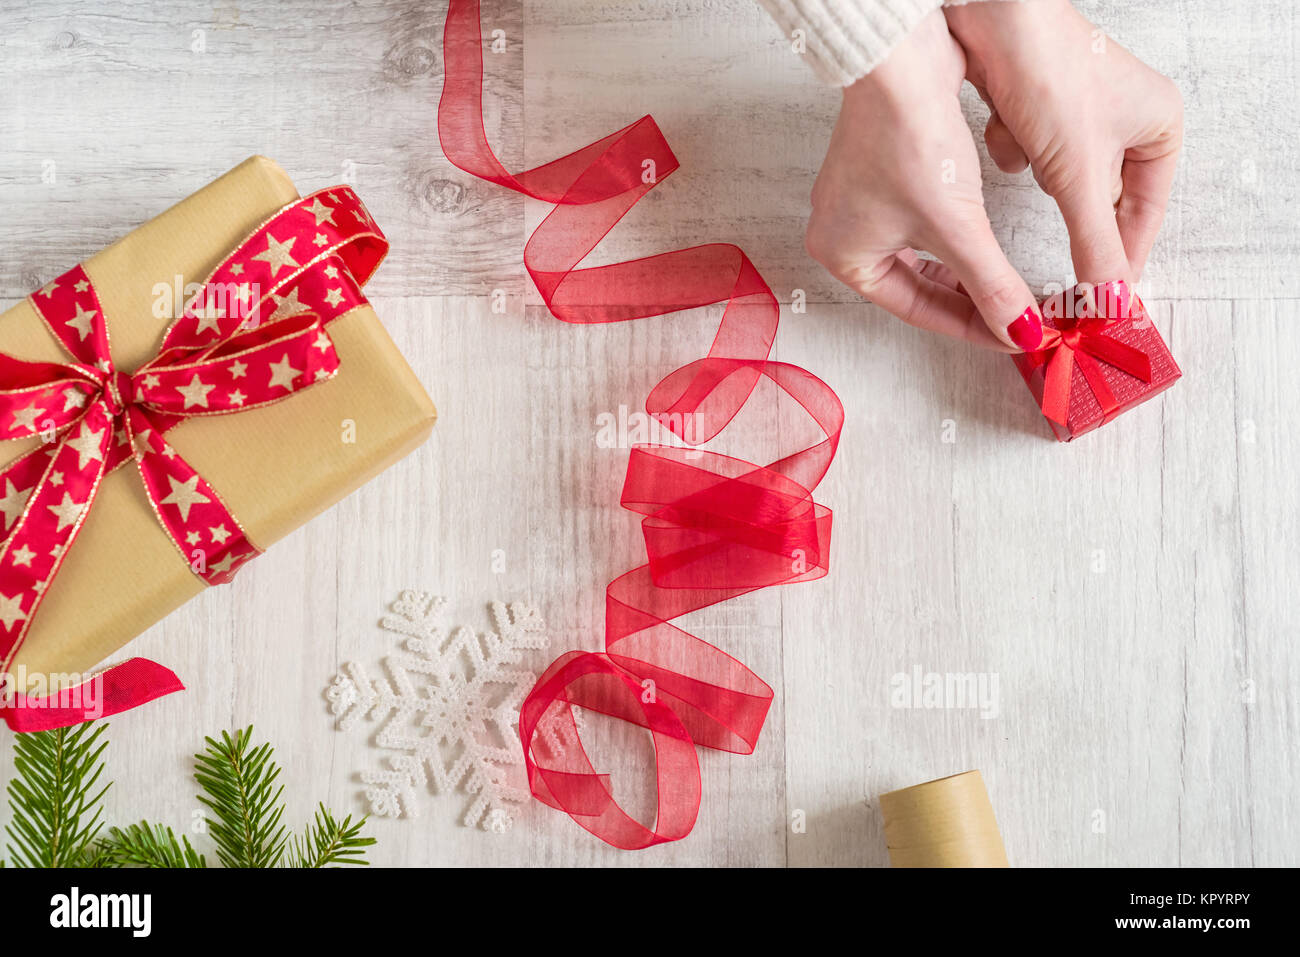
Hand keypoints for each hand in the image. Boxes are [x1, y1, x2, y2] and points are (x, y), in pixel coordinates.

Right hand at [804, 8, 1042, 351]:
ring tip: (1004, 288)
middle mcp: (842, 234)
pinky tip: (983, 246)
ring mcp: (858, 201)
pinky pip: (921, 224)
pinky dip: (955, 237)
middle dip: (968, 300)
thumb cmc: (909, 138)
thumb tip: (1020, 332)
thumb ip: (992, 286)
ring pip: (922, 256)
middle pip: (917, 286)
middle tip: (1014, 317)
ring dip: (963, 270)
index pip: (916, 310)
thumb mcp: (958, 228)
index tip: (1013, 336)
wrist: (902, 64)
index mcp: (843, 258)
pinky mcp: (881, 172)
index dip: (970, 326)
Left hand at [945, 0, 1182, 283]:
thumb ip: (1094, 245)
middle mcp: (1122, 118)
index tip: (1100, 301)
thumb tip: (1109, 301)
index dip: (1122, 258)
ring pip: (1055, 179)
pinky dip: (1010, 147)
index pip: (1145, 214)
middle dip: (1070, 210)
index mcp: (1157, 126)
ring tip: (1035, 140)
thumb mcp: (1078, 176)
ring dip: (1038, 170)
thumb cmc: (1051, 73)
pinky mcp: (1032, 109)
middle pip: (1097, 200)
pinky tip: (1007, 121)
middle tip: (1057, 263)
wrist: (996, 19)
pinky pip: (1023, 155)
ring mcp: (1075, 113)